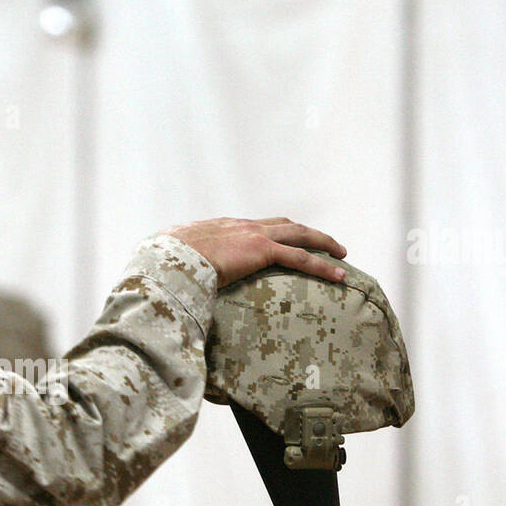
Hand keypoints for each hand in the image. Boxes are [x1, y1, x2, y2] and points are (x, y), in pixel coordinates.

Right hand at [163, 217, 347, 287]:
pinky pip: (300, 257)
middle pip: (285, 224)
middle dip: (308, 232)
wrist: (168, 257)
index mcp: (223, 227)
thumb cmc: (164, 262)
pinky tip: (339, 275)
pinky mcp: (261, 250)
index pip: (257, 225)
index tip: (286, 239)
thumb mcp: (174, 260)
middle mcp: (242, 226)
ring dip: (323, 243)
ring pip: (299, 235)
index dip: (276, 231)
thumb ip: (183, 266)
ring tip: (341, 255)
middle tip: (325, 243)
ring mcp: (253, 235)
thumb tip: (174, 281)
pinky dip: (322, 265)